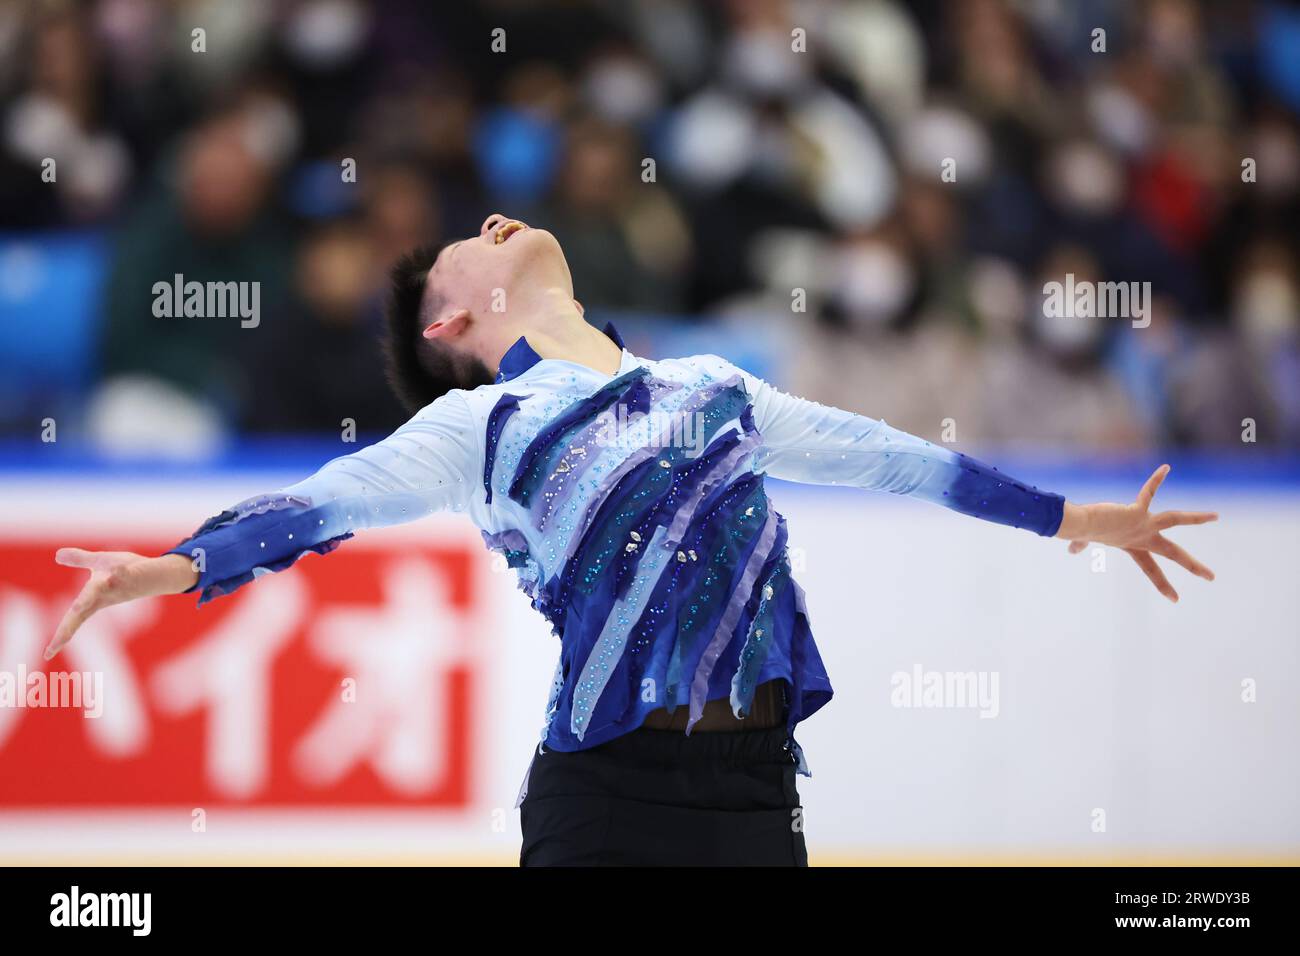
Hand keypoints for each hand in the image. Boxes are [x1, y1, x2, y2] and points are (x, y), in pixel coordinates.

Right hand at [46, 550, 198, 659]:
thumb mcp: (99, 562)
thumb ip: (80, 559)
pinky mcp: (135, 576)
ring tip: (77, 607)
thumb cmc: (128, 570)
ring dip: (90, 598)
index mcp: (93, 597)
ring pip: (103, 591)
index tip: (48, 654)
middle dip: (68, 625)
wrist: (158, 571)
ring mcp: (121, 586)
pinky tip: (119, 569)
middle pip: (83, 610)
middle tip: (57, 644)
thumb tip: (58, 555)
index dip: (60, 635)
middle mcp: (105, 595)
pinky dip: (122, 573)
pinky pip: (128, 575)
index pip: (73, 619)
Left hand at [1055, 464, 1216, 602]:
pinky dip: (1156, 480)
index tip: (1175, 599)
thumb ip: (1081, 543)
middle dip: (1192, 565)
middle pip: (1172, 552)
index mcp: (1133, 545)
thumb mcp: (1085, 539)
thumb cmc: (1081, 530)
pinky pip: (1149, 492)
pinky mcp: (1136, 511)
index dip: (1163, 584)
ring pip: (1174, 520)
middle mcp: (1141, 536)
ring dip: (1195, 518)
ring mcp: (1141, 524)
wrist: (1076, 525)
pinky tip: (1165, 468)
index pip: (1151, 568)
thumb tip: (1072, 549)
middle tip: (1212, 577)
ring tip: (1214, 516)